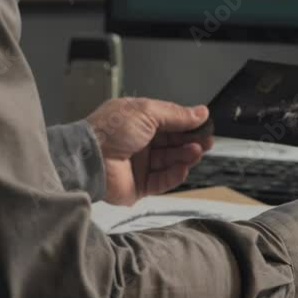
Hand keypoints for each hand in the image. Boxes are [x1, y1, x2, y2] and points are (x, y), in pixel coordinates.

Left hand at [86, 98, 213, 205]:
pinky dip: (175, 174)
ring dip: (185, 156)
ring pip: (169, 161)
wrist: (90, 158)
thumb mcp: (147, 112)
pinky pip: (162, 180)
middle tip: (207, 141)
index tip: (204, 125)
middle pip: (172, 143)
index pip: (169, 123)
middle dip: (190, 141)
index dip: (187, 124)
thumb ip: (176, 114)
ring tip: (196, 151)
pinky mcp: (138, 185)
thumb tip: (200, 112)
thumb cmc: (109, 130)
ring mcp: (138, 164)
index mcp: (137, 121)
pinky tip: (183, 167)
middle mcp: (138, 142)